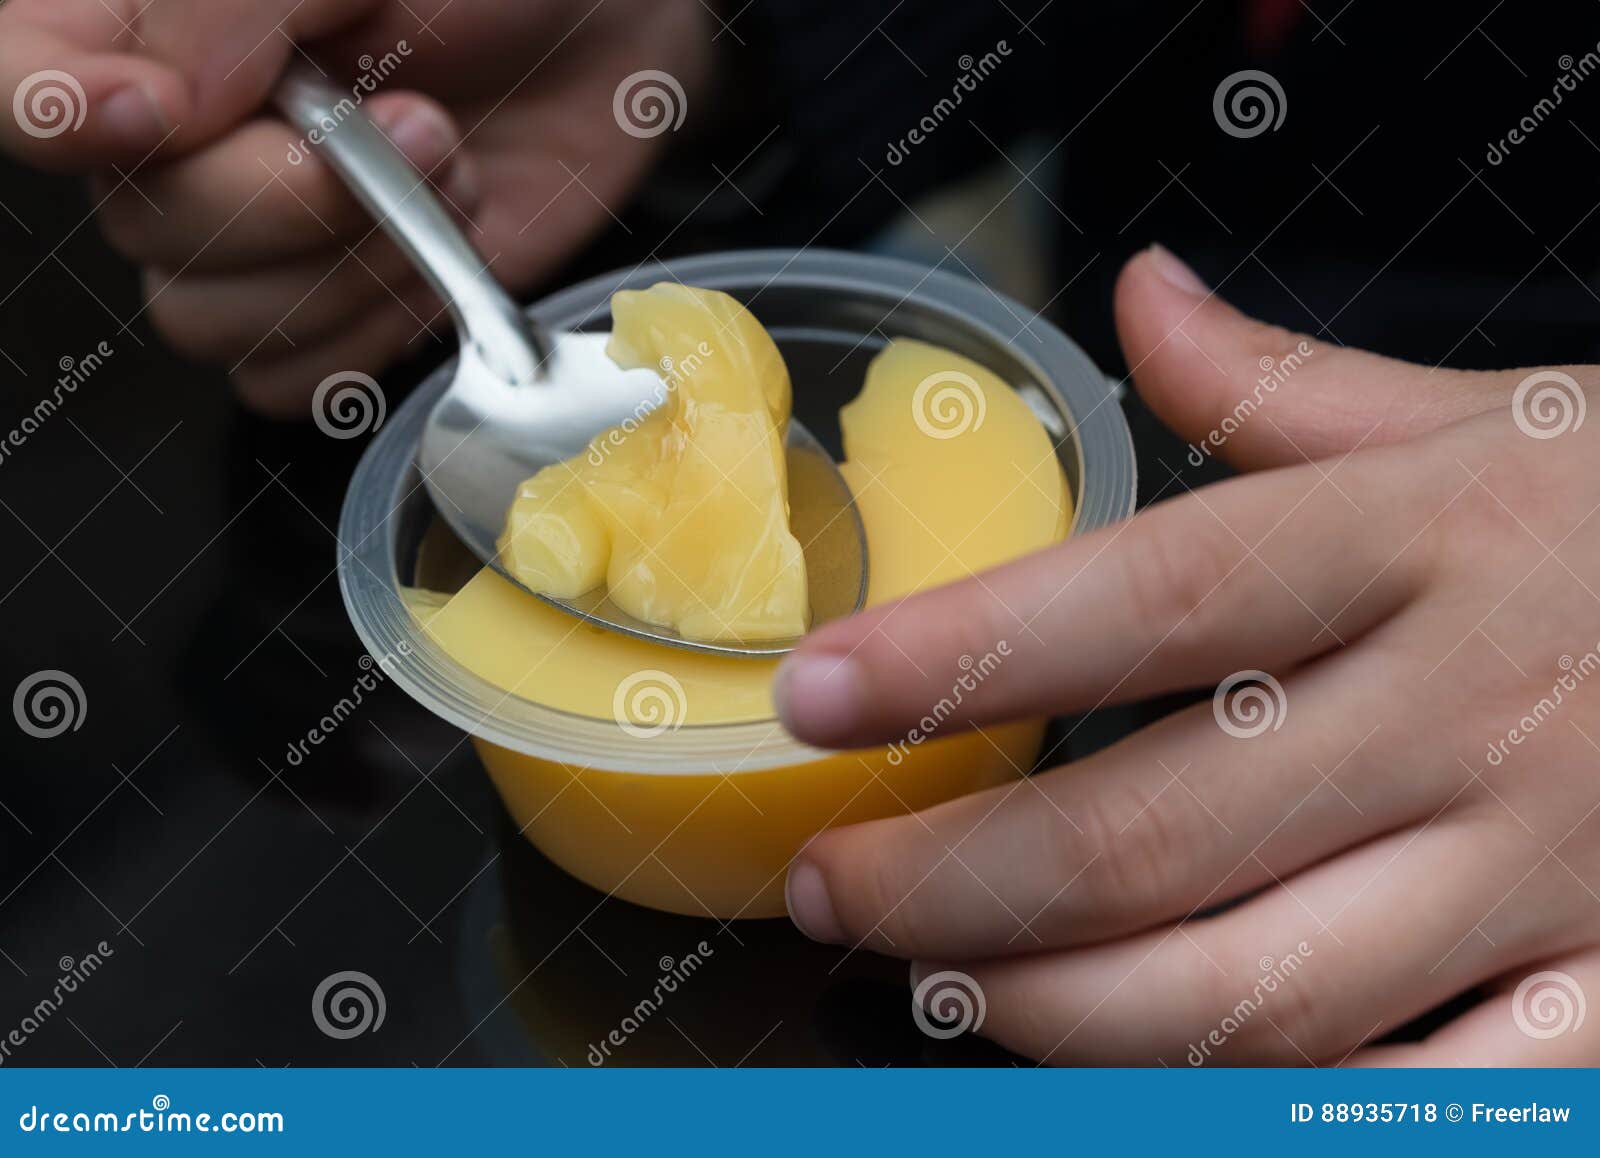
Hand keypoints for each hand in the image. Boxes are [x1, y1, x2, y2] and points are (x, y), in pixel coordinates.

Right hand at [0, 0, 711, 412]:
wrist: (612, 28)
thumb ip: (228, 8)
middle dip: (301, 199)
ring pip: (217, 324)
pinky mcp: (346, 303)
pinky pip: (297, 381)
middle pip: (150, 233)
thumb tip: (150, 107)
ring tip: (450, 177)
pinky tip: (443, 254)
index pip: (33, 92)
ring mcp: (266, 234)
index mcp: (156, 33)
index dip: (64, 119)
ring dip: (357, 267)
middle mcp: (190, 141)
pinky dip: (379, 333)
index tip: (155, 115)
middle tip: (416, 126)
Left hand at [773, 245, 1599, 1065]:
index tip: (816, 696)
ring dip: (1067, 1014)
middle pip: (1164, 827)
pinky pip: (1433, 1095)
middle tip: (835, 885)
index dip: (965, 654)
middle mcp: (1470, 711)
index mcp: (1419, 543)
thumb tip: (1141, 301)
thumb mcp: (1486, 418)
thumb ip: (1287, 384)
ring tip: (939, 990)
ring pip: (1264, 993)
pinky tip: (1143, 1085)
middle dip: (966, 879)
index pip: (1151, 595)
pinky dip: (1275, 1107)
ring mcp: (1547, 870)